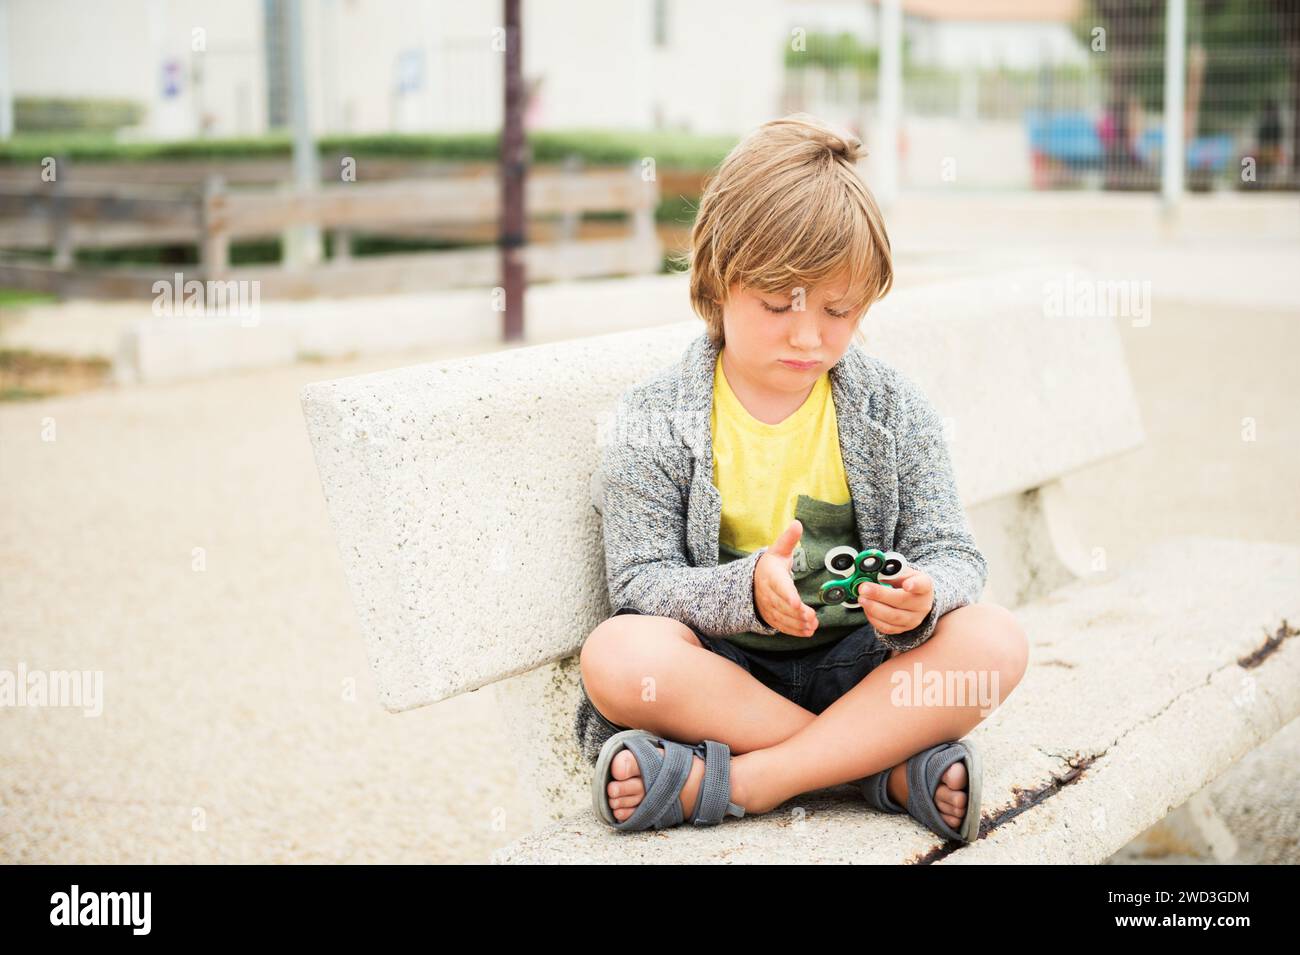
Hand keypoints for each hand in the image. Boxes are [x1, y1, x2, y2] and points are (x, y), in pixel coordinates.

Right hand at [754, 520, 817, 637]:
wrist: (752, 581)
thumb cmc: (770, 565)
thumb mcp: (778, 550)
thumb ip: (789, 539)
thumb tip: (797, 523)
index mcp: (771, 576)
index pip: (780, 587)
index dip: (788, 596)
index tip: (797, 603)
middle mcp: (768, 593)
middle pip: (782, 606)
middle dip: (797, 614)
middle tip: (811, 617)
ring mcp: (769, 607)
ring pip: (783, 618)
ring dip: (797, 624)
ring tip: (812, 625)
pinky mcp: (771, 617)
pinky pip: (782, 626)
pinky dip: (794, 631)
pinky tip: (807, 632)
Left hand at [856, 565, 933, 635]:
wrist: (913, 599)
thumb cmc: (906, 582)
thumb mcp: (902, 572)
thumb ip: (889, 572)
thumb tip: (871, 572)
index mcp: (924, 586)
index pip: (922, 585)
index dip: (915, 585)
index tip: (907, 584)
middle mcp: (922, 605)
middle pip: (902, 601)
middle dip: (879, 595)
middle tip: (864, 588)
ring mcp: (913, 619)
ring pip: (892, 617)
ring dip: (873, 608)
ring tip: (862, 598)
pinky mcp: (902, 629)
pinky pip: (886, 627)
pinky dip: (873, 618)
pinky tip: (866, 608)